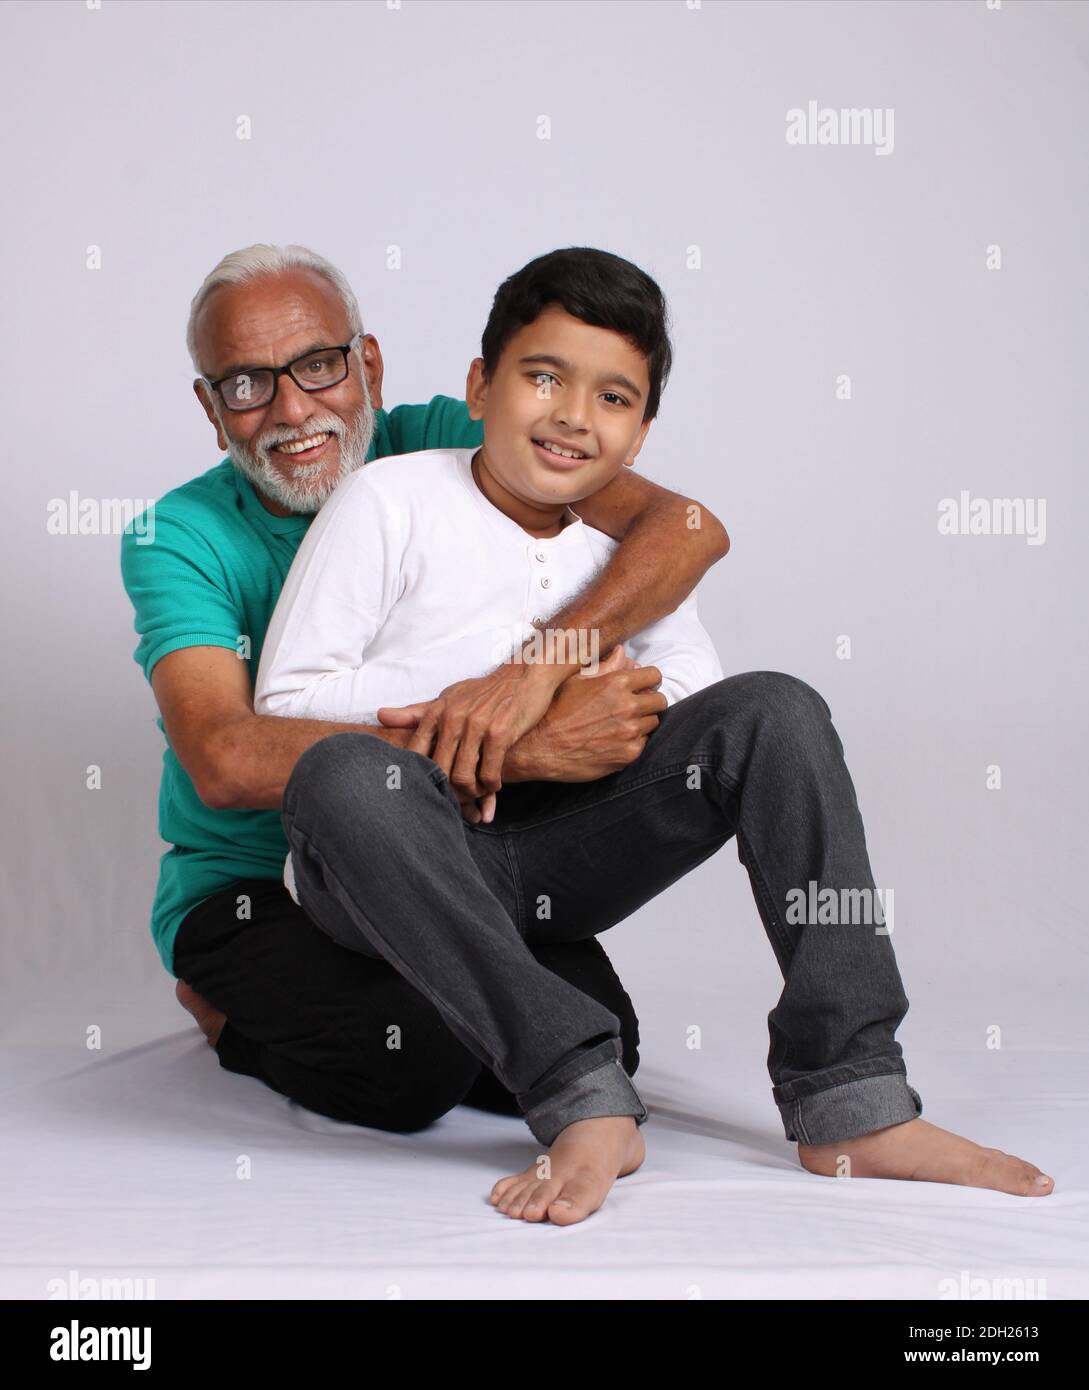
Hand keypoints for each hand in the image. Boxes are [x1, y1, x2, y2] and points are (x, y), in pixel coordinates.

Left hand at [377, 660, 562, 802]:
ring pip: (463, 777)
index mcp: (437, 712)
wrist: (525, 674)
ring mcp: (477, 726)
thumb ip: (416, 712)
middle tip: (456, 801)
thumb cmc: (484, 691)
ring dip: (470, 793)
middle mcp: (453, 719)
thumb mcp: (448, 697)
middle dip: (447, 792)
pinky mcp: (500, 734)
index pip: (416, 754)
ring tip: (476, 793)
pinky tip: (494, 786)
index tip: (425, 790)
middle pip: (439, 772)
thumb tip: (380, 715)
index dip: (419, 778)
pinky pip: (489, 774)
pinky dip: (491, 787)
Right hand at [505, 661, 666, 782]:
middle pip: (659, 701)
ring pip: (652, 723)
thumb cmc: (555, 711)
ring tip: (620, 725)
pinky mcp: (629, 754)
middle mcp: (628, 706)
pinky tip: (614, 740)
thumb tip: (623, 653)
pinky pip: (643, 743)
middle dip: (648, 702)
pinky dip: (633, 741)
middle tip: (632, 707)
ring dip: (641, 722)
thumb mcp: (575, 681)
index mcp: (617, 682)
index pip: (654, 675)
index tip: (642, 686)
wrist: (541, 748)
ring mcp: (630, 732)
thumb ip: (604, 666)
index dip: (648, 680)